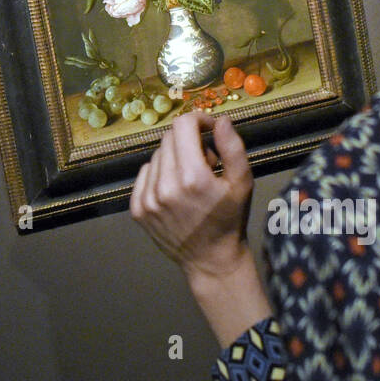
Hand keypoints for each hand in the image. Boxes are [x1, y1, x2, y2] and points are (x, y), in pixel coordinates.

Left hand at [130, 111, 254, 282]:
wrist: (211, 260)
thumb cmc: (230, 219)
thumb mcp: (243, 183)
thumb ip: (232, 147)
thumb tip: (219, 120)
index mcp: (192, 177)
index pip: (183, 126)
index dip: (198, 120)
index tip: (209, 129)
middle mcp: (165, 186)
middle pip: (169, 138)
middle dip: (189, 141)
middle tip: (206, 162)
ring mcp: (147, 198)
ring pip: (157, 155)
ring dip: (174, 159)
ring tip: (191, 180)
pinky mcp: (137, 209)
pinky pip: (145, 173)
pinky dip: (160, 174)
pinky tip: (175, 190)